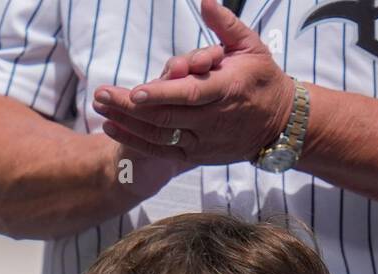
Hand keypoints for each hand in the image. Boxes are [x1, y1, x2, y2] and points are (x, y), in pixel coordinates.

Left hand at [90, 0, 294, 165]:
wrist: (278, 123)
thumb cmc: (261, 78)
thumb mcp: (251, 46)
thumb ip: (224, 25)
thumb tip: (205, 0)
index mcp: (228, 89)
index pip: (190, 93)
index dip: (162, 93)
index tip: (136, 90)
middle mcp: (214, 119)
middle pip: (165, 115)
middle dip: (129, 106)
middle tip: (99, 94)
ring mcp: (203, 140)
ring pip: (158, 134)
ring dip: (125, 122)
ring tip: (98, 107)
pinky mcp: (194, 154)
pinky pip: (159, 149)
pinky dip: (134, 140)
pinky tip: (112, 127)